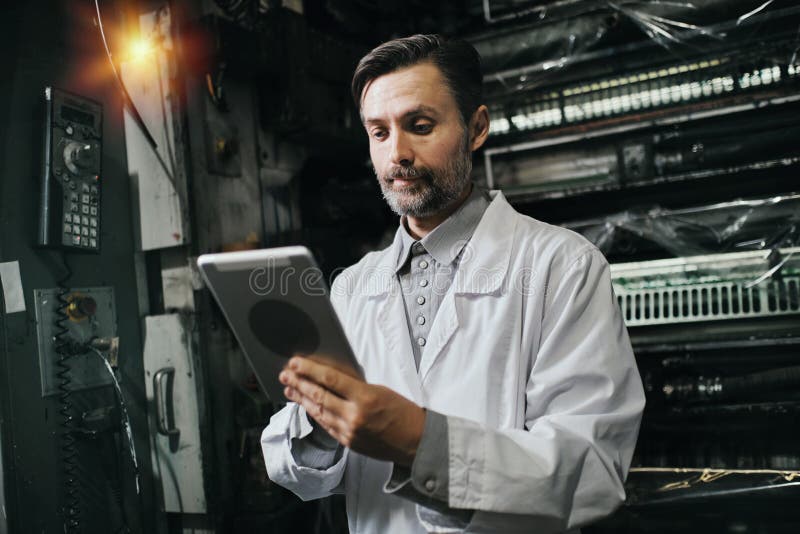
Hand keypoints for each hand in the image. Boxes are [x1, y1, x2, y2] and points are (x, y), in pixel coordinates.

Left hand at [279, 356, 425, 466]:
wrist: (416, 441)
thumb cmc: (403, 412)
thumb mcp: (381, 390)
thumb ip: (355, 386)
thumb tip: (331, 379)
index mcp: (365, 397)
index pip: (330, 379)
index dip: (309, 370)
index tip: (296, 363)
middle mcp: (354, 415)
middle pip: (319, 396)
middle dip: (299, 384)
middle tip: (285, 375)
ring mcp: (349, 431)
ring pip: (318, 412)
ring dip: (301, 400)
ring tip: (289, 389)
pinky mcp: (348, 443)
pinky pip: (326, 426)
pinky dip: (314, 414)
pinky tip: (306, 407)